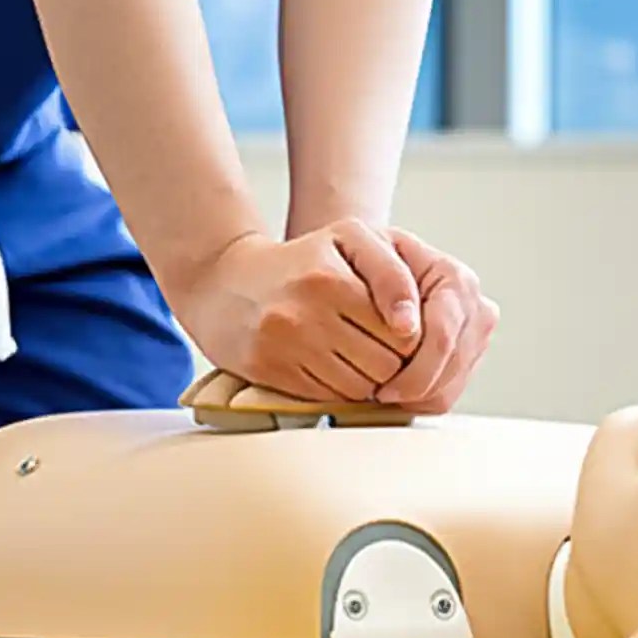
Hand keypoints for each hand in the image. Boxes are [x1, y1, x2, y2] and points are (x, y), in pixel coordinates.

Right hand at [177, 218, 422, 400]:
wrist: (225, 283)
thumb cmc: (301, 262)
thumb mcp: (348, 240)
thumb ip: (391, 273)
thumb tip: (411, 327)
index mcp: (331, 277)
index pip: (403, 331)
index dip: (411, 338)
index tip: (402, 333)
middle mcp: (306, 310)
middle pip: (384, 364)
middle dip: (391, 362)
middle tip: (380, 348)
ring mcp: (285, 343)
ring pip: (360, 387)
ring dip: (367, 380)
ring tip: (356, 357)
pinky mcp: (269, 369)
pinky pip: (328, 397)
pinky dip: (338, 390)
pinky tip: (332, 368)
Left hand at [375, 228, 498, 412]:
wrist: (358, 263)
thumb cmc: (358, 255)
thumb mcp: (361, 248)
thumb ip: (387, 278)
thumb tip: (406, 324)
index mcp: (455, 279)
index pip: (442, 337)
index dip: (412, 366)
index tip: (380, 384)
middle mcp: (473, 308)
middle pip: (449, 368)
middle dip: (411, 386)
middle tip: (375, 392)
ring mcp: (472, 337)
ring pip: (446, 389)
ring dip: (411, 397)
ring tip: (378, 387)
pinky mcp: (462, 362)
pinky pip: (442, 398)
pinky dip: (415, 401)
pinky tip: (392, 388)